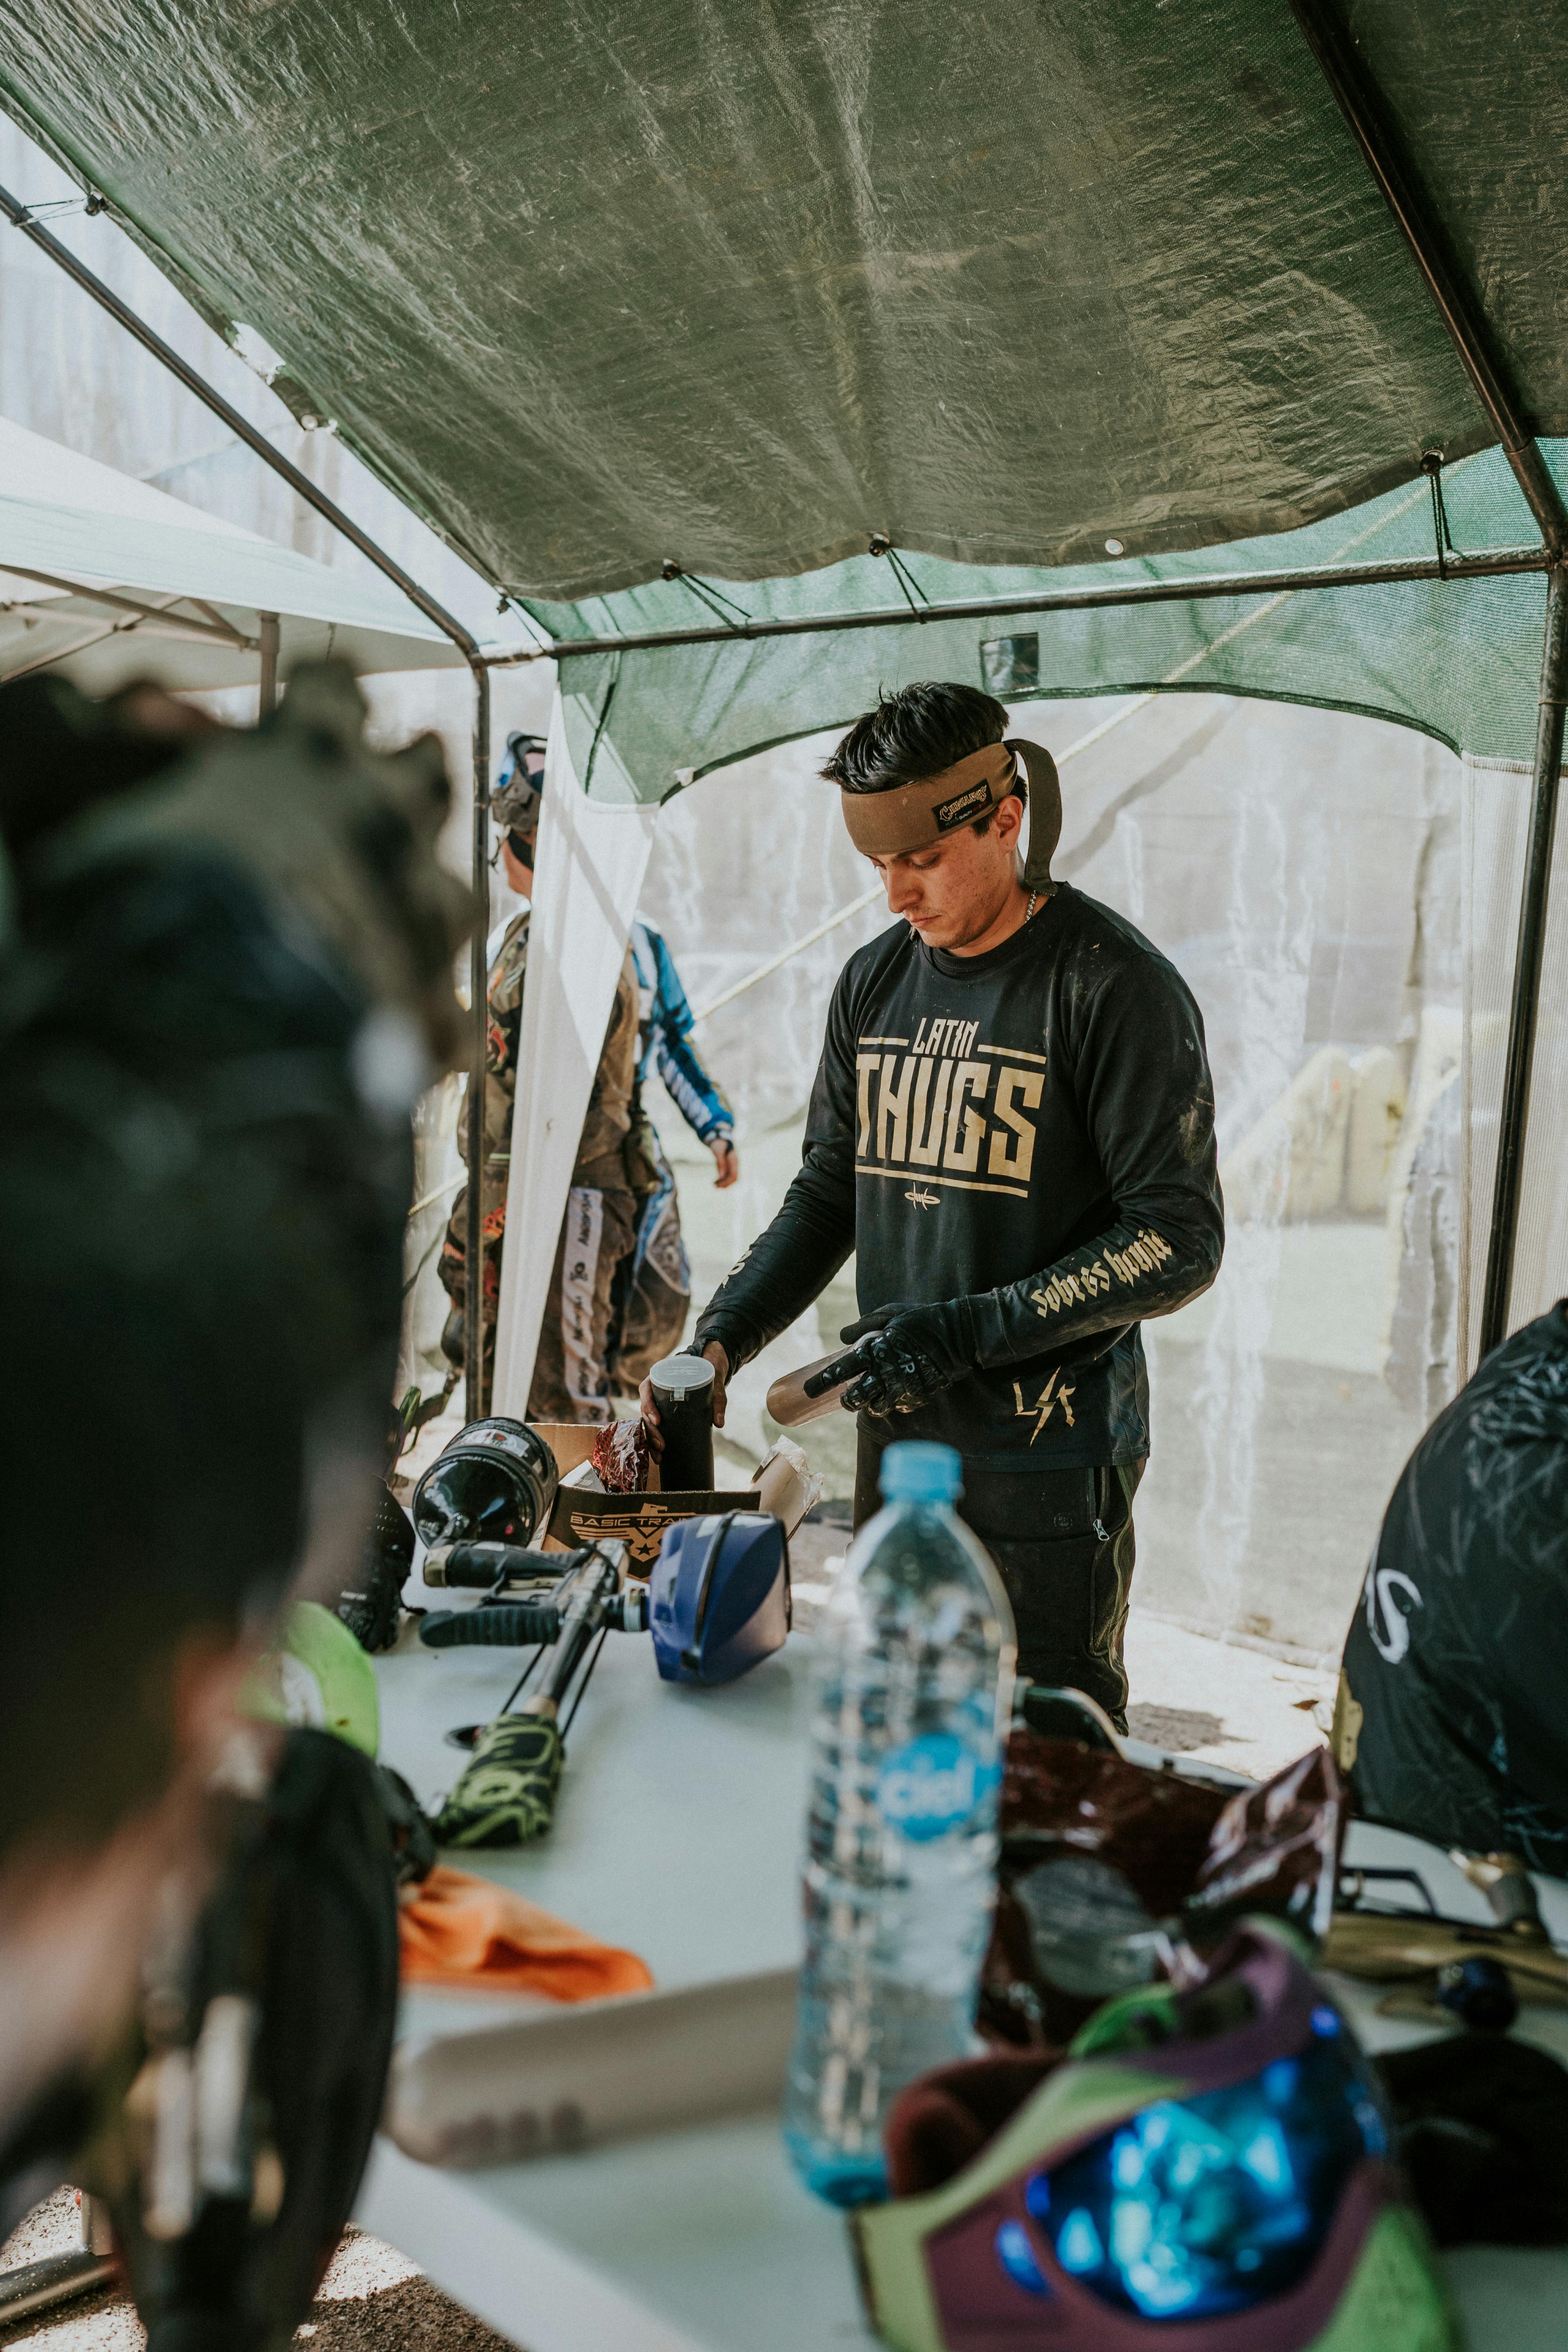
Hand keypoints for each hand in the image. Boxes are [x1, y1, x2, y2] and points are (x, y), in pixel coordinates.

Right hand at [639, 1340, 729, 1453]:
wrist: (705, 1370)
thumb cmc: (705, 1373)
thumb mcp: (713, 1383)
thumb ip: (718, 1400)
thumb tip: (719, 1423)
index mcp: (659, 1378)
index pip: (646, 1391)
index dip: (649, 1406)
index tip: (658, 1420)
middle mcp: (654, 1392)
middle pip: (645, 1412)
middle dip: (651, 1431)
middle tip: (662, 1446)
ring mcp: (657, 1405)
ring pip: (648, 1423)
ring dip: (651, 1440)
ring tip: (659, 1456)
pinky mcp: (663, 1415)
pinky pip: (654, 1428)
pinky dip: (654, 1442)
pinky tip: (659, 1456)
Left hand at [709, 1137, 738, 1188]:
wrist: (720, 1137)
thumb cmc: (718, 1144)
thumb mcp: (718, 1152)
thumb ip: (720, 1163)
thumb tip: (721, 1176)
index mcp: (734, 1161)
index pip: (733, 1176)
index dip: (726, 1183)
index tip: (717, 1185)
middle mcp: (735, 1164)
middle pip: (733, 1178)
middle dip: (725, 1184)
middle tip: (715, 1186)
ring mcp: (732, 1165)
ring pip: (731, 1178)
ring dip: (724, 1182)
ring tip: (714, 1185)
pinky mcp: (728, 1165)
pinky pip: (728, 1175)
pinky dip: (723, 1179)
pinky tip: (716, 1180)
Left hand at [804, 1303, 967, 1417]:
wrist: (959, 1335)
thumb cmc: (922, 1319)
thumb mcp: (891, 1313)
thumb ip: (864, 1325)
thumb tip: (842, 1336)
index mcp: (876, 1350)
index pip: (841, 1371)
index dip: (822, 1382)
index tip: (808, 1390)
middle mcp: (886, 1372)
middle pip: (855, 1399)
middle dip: (847, 1401)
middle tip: (846, 1397)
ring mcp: (903, 1388)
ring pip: (876, 1408)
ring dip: (870, 1404)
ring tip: (873, 1393)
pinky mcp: (918, 1397)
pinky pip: (899, 1407)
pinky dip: (894, 1401)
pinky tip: (897, 1389)